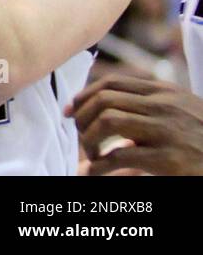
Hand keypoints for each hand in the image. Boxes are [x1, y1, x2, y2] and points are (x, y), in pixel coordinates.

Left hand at [68, 74, 202, 174]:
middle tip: (79, 134)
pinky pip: (121, 155)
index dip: (85, 95)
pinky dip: (101, 164)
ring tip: (92, 154)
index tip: (72, 110)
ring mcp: (167, 131)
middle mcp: (164, 106)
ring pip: (108, 122)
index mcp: (165, 92)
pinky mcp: (169, 159)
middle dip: (82, 117)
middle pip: (104, 101)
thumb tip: (106, 115)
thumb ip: (149, 107)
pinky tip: (96, 170)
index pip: (112, 84)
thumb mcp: (181, 112)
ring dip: (90, 139)